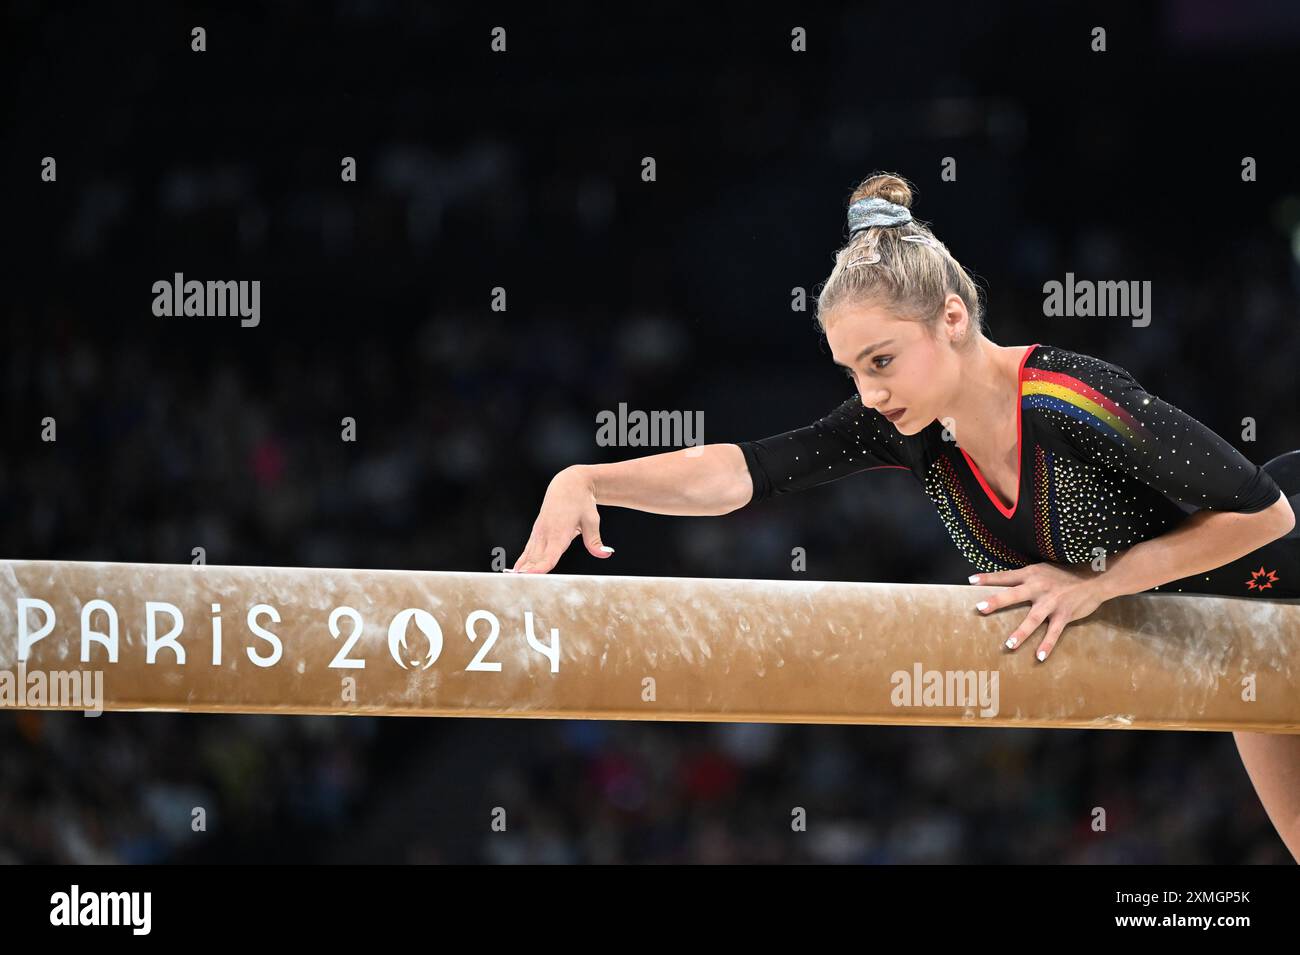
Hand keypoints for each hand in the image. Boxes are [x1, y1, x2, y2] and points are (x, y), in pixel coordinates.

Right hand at [509, 466, 613, 573]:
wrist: (568, 484)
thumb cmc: (581, 502)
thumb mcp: (592, 519)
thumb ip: (594, 540)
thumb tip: (605, 554)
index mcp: (560, 533)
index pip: (549, 555)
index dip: (540, 567)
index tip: (531, 576)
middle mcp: (546, 534)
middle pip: (536, 559)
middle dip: (528, 574)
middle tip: (520, 588)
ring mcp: (539, 533)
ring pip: (530, 555)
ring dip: (522, 569)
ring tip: (513, 583)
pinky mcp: (537, 532)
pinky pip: (528, 549)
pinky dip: (522, 560)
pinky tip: (515, 571)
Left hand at [968, 562, 1108, 661]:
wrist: (1094, 578)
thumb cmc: (1065, 575)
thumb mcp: (1043, 570)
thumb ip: (1026, 578)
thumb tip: (1007, 584)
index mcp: (1032, 574)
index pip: (1006, 576)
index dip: (988, 578)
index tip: (971, 580)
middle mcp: (1039, 587)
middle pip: (1014, 594)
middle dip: (997, 601)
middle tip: (980, 608)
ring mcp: (1051, 602)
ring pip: (1033, 619)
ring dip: (1021, 633)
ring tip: (1009, 645)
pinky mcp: (1064, 615)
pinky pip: (1053, 632)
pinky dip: (1047, 645)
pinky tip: (1039, 657)